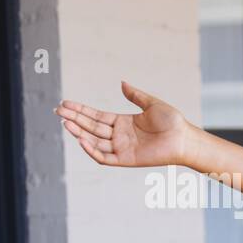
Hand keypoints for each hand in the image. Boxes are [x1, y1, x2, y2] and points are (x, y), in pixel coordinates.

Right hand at [55, 81, 194, 167]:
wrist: (184, 138)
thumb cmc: (173, 122)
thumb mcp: (151, 104)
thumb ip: (135, 95)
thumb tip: (121, 83)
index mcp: (124, 122)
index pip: (96, 116)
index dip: (81, 110)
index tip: (65, 103)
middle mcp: (120, 136)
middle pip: (91, 127)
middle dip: (74, 119)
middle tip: (58, 111)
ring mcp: (122, 148)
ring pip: (94, 142)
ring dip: (78, 133)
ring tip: (65, 122)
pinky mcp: (126, 159)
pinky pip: (105, 157)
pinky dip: (92, 150)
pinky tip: (81, 139)